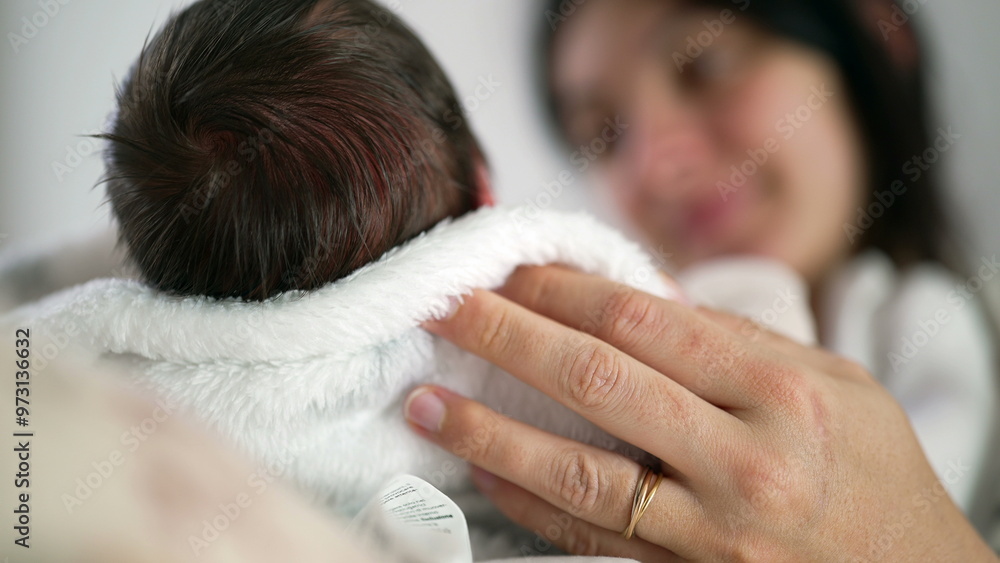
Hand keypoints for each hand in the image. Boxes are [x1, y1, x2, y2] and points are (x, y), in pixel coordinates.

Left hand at [405, 266, 995, 560]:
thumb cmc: (871, 468)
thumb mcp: (831, 383)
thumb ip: (733, 343)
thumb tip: (634, 299)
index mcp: (781, 389)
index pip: (643, 321)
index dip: (562, 289)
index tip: (508, 268)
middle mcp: (742, 458)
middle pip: (595, 381)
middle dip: (506, 338)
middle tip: (443, 308)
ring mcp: (709, 528)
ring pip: (577, 471)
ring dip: (488, 430)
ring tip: (424, 400)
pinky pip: (589, 537)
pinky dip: (527, 500)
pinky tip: (481, 469)